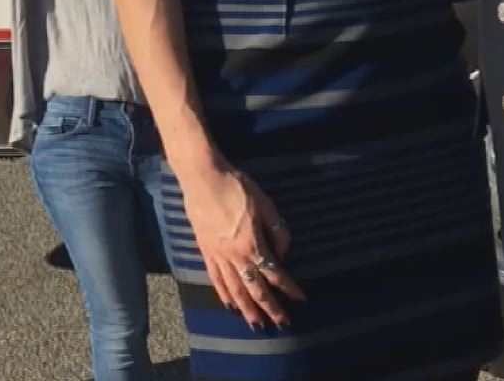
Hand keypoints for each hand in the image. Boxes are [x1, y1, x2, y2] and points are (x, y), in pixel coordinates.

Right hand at [178, 163, 302, 328]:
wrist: (202, 177)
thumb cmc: (236, 186)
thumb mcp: (265, 203)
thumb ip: (277, 230)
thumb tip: (283, 253)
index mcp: (252, 244)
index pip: (275, 272)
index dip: (289, 287)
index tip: (301, 299)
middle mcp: (235, 255)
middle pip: (255, 288)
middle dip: (270, 308)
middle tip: (281, 323)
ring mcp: (218, 255)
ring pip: (234, 289)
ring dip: (247, 309)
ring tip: (256, 325)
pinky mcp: (205, 251)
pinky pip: (215, 279)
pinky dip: (223, 295)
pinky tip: (230, 305)